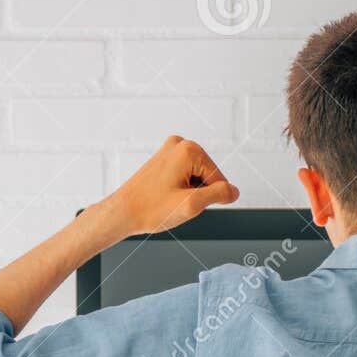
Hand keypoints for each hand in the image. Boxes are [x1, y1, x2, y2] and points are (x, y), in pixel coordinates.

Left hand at [90, 136, 239, 241]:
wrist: (122, 212)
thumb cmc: (150, 209)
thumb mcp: (191, 205)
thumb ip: (218, 195)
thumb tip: (234, 191)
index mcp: (188, 149)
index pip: (219, 180)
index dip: (208, 198)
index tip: (185, 202)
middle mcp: (180, 144)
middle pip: (208, 176)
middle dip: (198, 193)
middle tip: (175, 201)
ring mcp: (170, 150)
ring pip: (197, 178)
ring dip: (189, 192)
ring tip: (168, 198)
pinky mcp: (165, 159)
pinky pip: (185, 177)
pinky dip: (180, 189)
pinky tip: (165, 195)